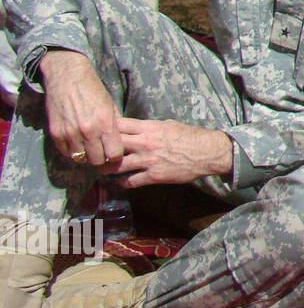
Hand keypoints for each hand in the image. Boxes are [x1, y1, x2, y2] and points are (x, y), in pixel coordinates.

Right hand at [39, 50, 122, 167]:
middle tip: (100, 152)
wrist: (67, 76)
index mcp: (105, 123)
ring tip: (88, 148)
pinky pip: (66, 152)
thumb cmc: (93, 89)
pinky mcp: (56, 133)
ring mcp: (70, 133)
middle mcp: (88, 131)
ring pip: (80, 158)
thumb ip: (115, 125)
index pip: (114, 154)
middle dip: (101, 158)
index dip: (115, 156)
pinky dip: (72, 151)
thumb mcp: (110, 105)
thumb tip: (120, 141)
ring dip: (85, 155)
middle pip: (97, 160)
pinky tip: (76, 143)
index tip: (113, 152)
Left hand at [100, 118, 232, 188]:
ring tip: (101, 169)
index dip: (105, 127)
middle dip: (100, 148)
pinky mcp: (154, 176)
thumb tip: (135, 129)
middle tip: (93, 152)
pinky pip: (130, 181)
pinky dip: (122, 183)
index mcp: (148, 128)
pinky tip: (120, 182)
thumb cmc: (190, 136)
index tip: (99, 130)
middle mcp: (144, 143)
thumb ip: (149, 127)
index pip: (118, 125)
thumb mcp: (168, 124)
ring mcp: (148, 161)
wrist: (207, 152)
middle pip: (112, 145)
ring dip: (105, 168)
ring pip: (116, 166)